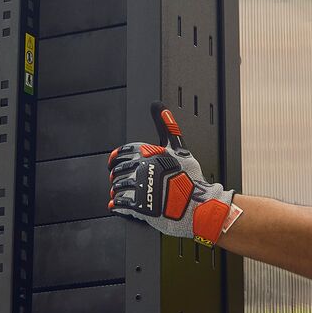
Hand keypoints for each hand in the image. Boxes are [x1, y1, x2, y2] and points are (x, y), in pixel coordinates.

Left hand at [107, 104, 240, 245]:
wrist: (198, 205)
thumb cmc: (190, 178)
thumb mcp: (180, 148)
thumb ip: (168, 127)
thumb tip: (158, 106)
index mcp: (150, 153)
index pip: (123, 152)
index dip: (116, 158)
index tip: (113, 163)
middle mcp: (143, 168)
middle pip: (119, 170)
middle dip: (118, 175)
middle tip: (119, 179)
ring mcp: (141, 187)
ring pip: (118, 187)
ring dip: (117, 190)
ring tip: (121, 192)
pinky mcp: (140, 206)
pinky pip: (119, 203)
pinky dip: (116, 204)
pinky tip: (118, 204)